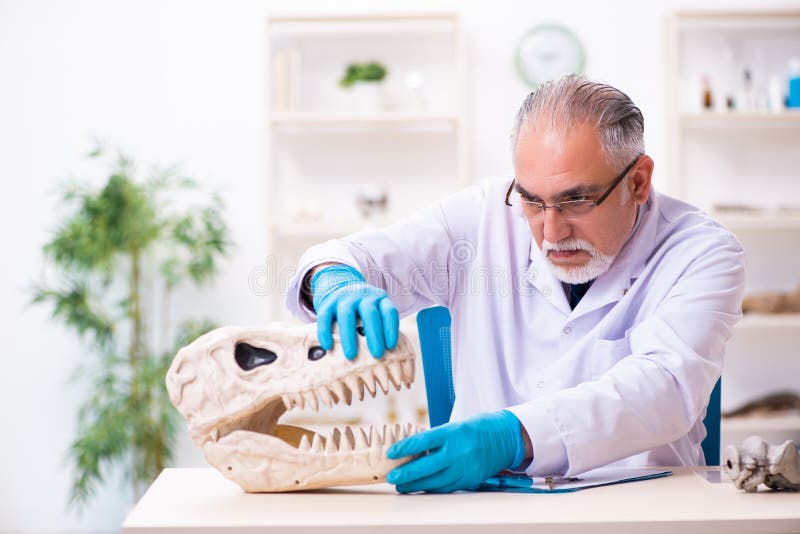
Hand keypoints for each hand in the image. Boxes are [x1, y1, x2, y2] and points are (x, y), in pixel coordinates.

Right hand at [311, 264, 398, 358]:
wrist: (341, 286)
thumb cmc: (363, 309)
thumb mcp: (377, 309)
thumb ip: (381, 326)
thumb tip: (387, 356)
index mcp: (380, 299)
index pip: (389, 312)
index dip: (391, 328)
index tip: (390, 346)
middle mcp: (363, 295)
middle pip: (370, 313)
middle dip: (374, 335)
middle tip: (377, 354)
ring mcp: (344, 297)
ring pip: (346, 314)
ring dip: (349, 336)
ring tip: (351, 355)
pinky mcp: (327, 303)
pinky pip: (325, 316)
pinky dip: (325, 331)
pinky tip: (328, 346)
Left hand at [386, 410, 525, 492]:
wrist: (505, 437)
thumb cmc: (476, 428)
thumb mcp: (455, 426)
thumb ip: (435, 439)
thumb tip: (411, 451)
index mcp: (453, 432)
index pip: (422, 441)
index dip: (404, 448)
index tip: (390, 453)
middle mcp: (459, 451)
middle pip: (426, 466)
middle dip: (406, 474)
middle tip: (391, 477)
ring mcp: (466, 467)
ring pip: (435, 481)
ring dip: (416, 485)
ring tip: (402, 486)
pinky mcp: (471, 479)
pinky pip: (447, 487)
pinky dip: (432, 488)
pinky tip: (421, 488)